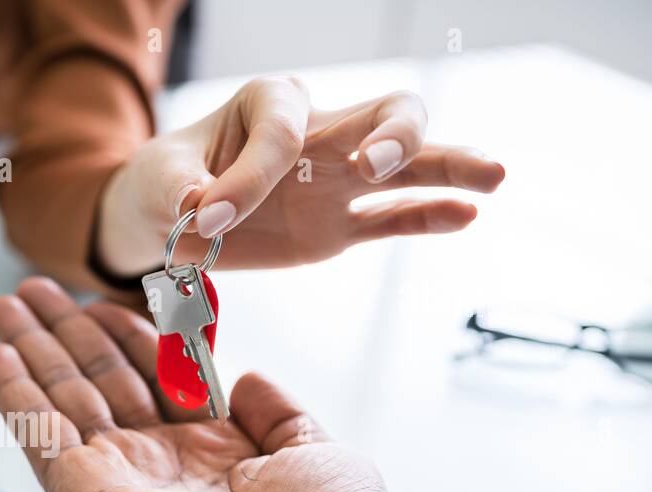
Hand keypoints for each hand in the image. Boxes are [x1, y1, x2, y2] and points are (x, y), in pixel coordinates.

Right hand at [0, 277, 398, 491]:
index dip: (133, 335)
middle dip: (68, 332)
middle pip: (102, 381)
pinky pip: (39, 435)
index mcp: (215, 453)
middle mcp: (161, 465)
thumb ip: (281, 414)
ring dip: (32, 348)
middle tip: (32, 291)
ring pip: (63, 399)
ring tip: (2, 305)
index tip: (106, 299)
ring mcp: (119, 481)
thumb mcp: (319, 456)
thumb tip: (246, 376)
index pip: (161, 378)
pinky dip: (14, 394)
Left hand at [96, 76, 504, 276]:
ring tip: (492, 176)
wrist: (167, 222)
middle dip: (390, 132)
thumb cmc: (164, 183)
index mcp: (268, 105)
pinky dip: (428, 217)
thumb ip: (179, 188)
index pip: (281, 132)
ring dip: (447, 166)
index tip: (205, 218)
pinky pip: (393, 219)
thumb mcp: (158, 179)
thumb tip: (200, 207)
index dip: (246, 177)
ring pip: (407, 164)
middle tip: (377, 164)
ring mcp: (336, 180)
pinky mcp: (340, 225)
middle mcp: (316, 134)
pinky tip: (467, 215)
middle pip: (381, 113)